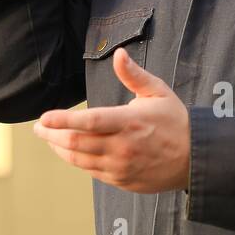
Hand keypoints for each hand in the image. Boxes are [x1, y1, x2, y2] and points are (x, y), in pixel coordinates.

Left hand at [32, 47, 189, 193]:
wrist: (195, 159)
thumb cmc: (175, 121)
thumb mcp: (159, 92)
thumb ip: (134, 75)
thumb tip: (119, 54)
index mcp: (130, 122)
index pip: (90, 122)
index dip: (63, 121)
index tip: (44, 118)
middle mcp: (123, 147)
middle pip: (77, 143)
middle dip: (52, 135)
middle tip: (38, 128)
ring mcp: (121, 167)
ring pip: (80, 160)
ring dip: (60, 149)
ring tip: (48, 138)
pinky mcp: (122, 180)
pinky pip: (91, 171)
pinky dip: (76, 160)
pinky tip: (69, 151)